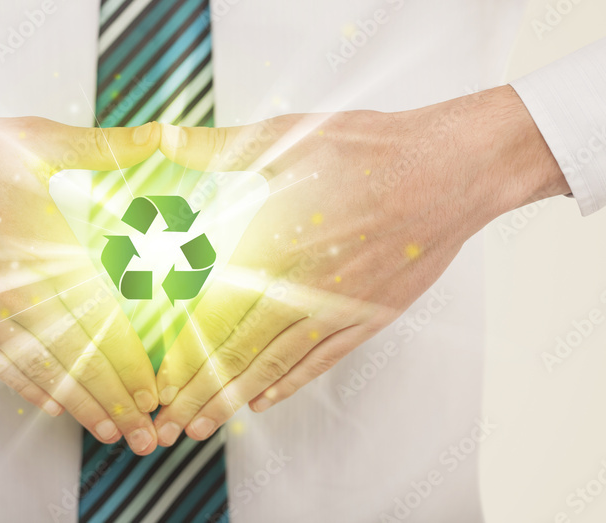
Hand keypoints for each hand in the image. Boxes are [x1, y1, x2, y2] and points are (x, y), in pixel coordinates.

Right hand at [0, 93, 162, 453]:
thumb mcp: (33, 138)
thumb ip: (102, 148)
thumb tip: (163, 138)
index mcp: (45, 245)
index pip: (101, 320)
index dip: (131, 363)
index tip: (156, 391)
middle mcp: (15, 288)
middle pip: (75, 358)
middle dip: (116, 402)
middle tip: (147, 435)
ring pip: (40, 371)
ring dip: (79, 406)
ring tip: (111, 432)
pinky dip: (28, 387)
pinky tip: (53, 405)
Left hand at [151, 86, 568, 444]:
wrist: (451, 167)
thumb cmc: (372, 148)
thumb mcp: (285, 137)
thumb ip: (218, 148)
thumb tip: (164, 137)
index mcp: (273, 246)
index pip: (213, 317)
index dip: (181, 357)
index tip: (154, 386)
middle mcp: (302, 286)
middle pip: (238, 352)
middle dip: (197, 394)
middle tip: (167, 426)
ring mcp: (338, 307)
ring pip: (274, 364)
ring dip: (234, 398)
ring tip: (202, 427)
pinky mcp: (370, 314)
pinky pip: (322, 359)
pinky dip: (289, 382)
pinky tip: (263, 401)